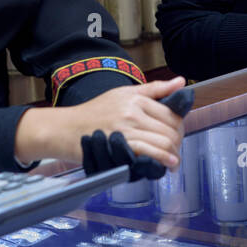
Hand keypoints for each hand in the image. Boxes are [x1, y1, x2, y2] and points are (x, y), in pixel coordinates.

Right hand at [16, 76, 185, 169]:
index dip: (179, 127)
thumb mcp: (123, 93)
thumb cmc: (93, 112)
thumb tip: (181, 82)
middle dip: (177, 143)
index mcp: (136, 98)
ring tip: (173, 161)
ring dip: (173, 155)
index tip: (176, 136)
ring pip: (163, 142)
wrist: (65, 128)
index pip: (172, 113)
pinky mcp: (119, 146)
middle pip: (171, 129)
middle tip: (174, 151)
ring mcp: (126, 129)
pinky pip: (149, 152)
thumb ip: (154, 89)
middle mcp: (133, 111)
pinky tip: (168, 164)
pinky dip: (162, 159)